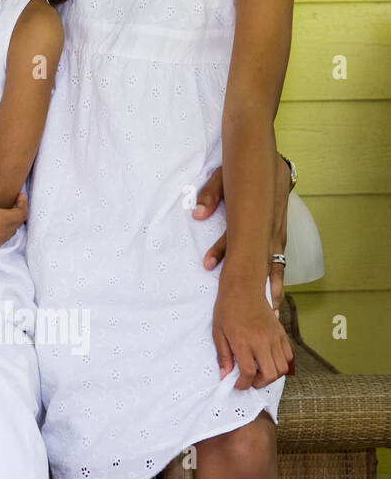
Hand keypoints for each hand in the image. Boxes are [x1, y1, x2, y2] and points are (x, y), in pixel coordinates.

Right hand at [0, 166, 26, 253]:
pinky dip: (4, 230)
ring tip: (6, 212)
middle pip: (19, 222)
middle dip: (19, 210)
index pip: (22, 212)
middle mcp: (2, 232)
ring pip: (12, 231)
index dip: (23, 203)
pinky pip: (3, 238)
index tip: (20, 195)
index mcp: (1, 220)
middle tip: (15, 201)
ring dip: (12, 221)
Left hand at [193, 153, 290, 313]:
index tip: (207, 265)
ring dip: (273, 289)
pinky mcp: (281, 237)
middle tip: (249, 307)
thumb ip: (211, 194)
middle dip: (254, 284)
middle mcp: (268, 229)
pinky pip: (280, 263)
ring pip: (275, 266)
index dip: (220, 251)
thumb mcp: (225, 177)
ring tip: (271, 314)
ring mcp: (277, 235)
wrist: (275, 164)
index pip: (235, 236)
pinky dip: (278, 281)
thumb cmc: (245, 172)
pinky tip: (276, 299)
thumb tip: (197, 214)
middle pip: (260, 259)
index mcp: (254, 215)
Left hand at [212, 271, 293, 388]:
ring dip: (272, 375)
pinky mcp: (282, 333)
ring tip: (259, 372)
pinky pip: (288, 355)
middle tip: (250, 381)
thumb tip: (225, 376)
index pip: (249, 372)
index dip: (243, 384)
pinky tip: (269, 360)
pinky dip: (281, 363)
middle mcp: (261, 341)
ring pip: (282, 368)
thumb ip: (223, 356)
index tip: (238, 385)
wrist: (243, 288)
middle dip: (259, 383)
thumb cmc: (227, 309)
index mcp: (242, 341)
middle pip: (270, 374)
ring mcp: (274, 337)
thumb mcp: (218, 332)